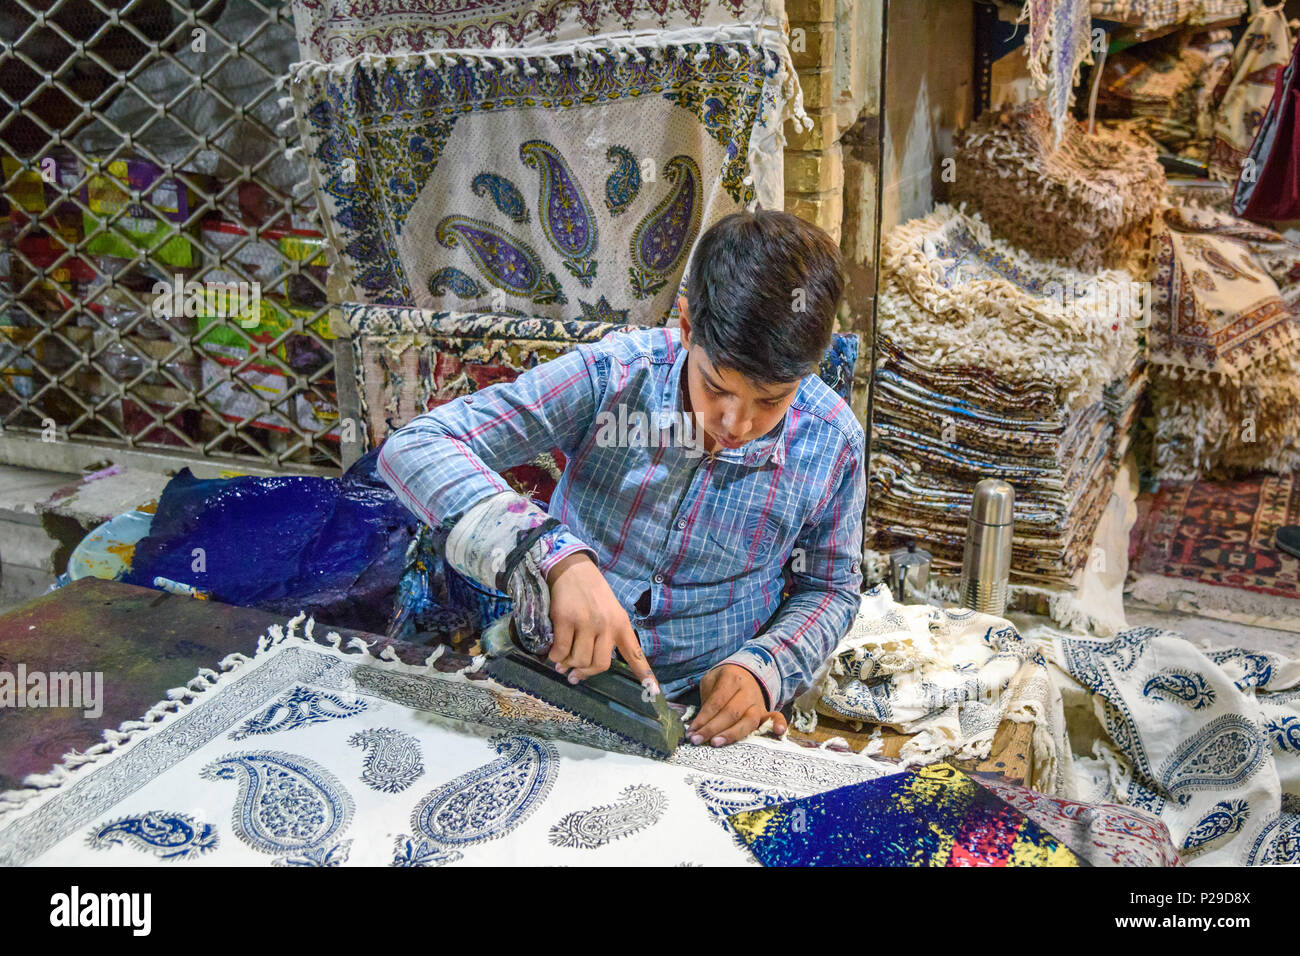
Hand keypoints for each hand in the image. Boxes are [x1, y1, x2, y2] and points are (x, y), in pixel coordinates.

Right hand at [545, 553, 656, 689]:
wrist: (572, 569)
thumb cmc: (592, 592)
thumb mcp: (610, 610)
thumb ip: (604, 637)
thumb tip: (581, 667)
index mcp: (621, 624)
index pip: (635, 653)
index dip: (644, 674)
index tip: (654, 692)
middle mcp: (606, 625)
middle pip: (600, 665)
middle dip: (585, 673)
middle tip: (574, 675)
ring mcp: (586, 622)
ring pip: (579, 659)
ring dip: (567, 665)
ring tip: (561, 662)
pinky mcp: (566, 619)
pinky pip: (561, 650)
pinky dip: (555, 656)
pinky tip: (553, 653)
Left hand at [688, 664, 786, 746]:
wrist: (746, 673)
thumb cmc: (724, 681)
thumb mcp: (711, 681)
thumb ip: (706, 700)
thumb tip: (696, 726)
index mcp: (732, 679)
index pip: (716, 702)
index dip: (703, 718)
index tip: (691, 732)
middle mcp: (747, 691)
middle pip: (730, 712)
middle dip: (712, 728)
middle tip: (697, 740)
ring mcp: (758, 703)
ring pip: (748, 721)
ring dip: (731, 734)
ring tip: (716, 743)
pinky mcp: (766, 713)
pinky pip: (776, 717)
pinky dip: (779, 724)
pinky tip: (779, 733)